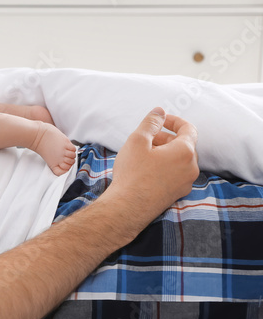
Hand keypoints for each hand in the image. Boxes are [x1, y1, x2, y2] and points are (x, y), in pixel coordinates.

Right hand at [106, 107, 199, 226]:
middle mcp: (191, 167)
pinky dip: (166, 165)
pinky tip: (146, 169)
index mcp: (185, 151)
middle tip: (146, 138)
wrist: (128, 207)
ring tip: (144, 154)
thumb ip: (151, 123)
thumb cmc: (133, 173)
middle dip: (166, 137)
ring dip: (165, 152)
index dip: (174, 121)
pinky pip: (177, 172)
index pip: (188, 128)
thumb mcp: (137, 141)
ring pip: (181, 159)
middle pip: (185, 144)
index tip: (160, 120)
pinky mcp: (178, 193)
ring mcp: (186, 182)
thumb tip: (160, 111)